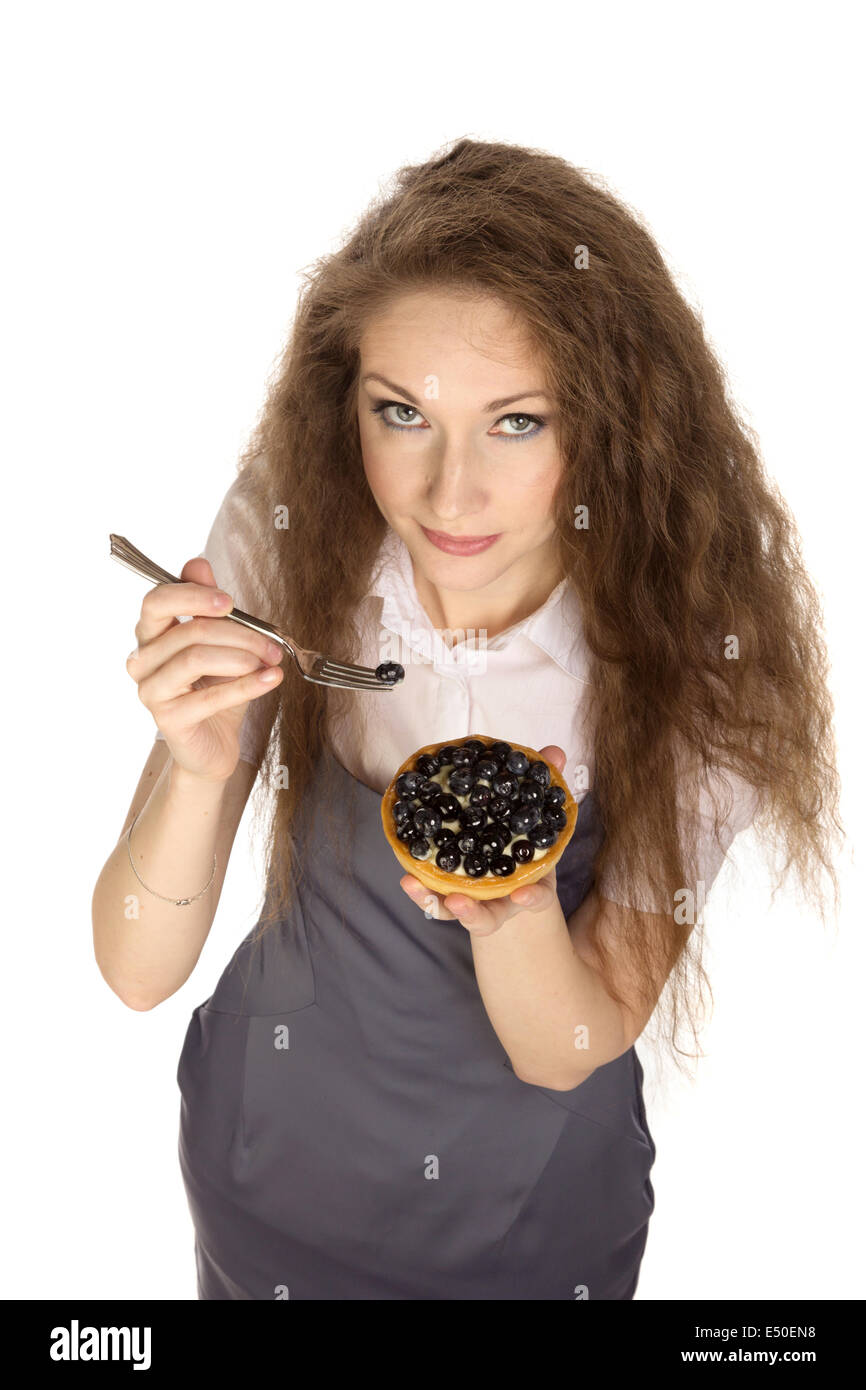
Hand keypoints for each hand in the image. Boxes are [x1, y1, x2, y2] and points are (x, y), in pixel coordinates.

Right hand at [125, 556, 284, 783]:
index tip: (230, 601)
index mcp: (150, 635)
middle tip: (272, 643)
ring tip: (270, 661)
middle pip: (189, 630)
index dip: (193, 595)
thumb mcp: (220, 643)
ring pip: (196, 658)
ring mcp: (150, 691)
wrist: (216, 743)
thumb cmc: (215, 689)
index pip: (156, 600)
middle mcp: (142, 660)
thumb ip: (208, 606)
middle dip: (239, 633)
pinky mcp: (167, 719)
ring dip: (243, 656)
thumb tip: (198, 564)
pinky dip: (248, 686)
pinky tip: (271, 679)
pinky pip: (210, 696)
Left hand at [400, 744, 566, 936]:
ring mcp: (471, 902)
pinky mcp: (447, 895)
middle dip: (472, 912)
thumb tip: (555, 752)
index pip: (535, 898)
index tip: (522, 895)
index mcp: (529, 887)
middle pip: (487, 917)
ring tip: (413, 885)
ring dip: (433, 901)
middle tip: (457, 902)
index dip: (531, 898)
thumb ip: (546, 787)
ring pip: (452, 912)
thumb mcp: (538, 819)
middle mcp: (499, 902)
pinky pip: (432, 898)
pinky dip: (420, 892)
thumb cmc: (524, 843)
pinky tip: (406, 878)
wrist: (509, 868)